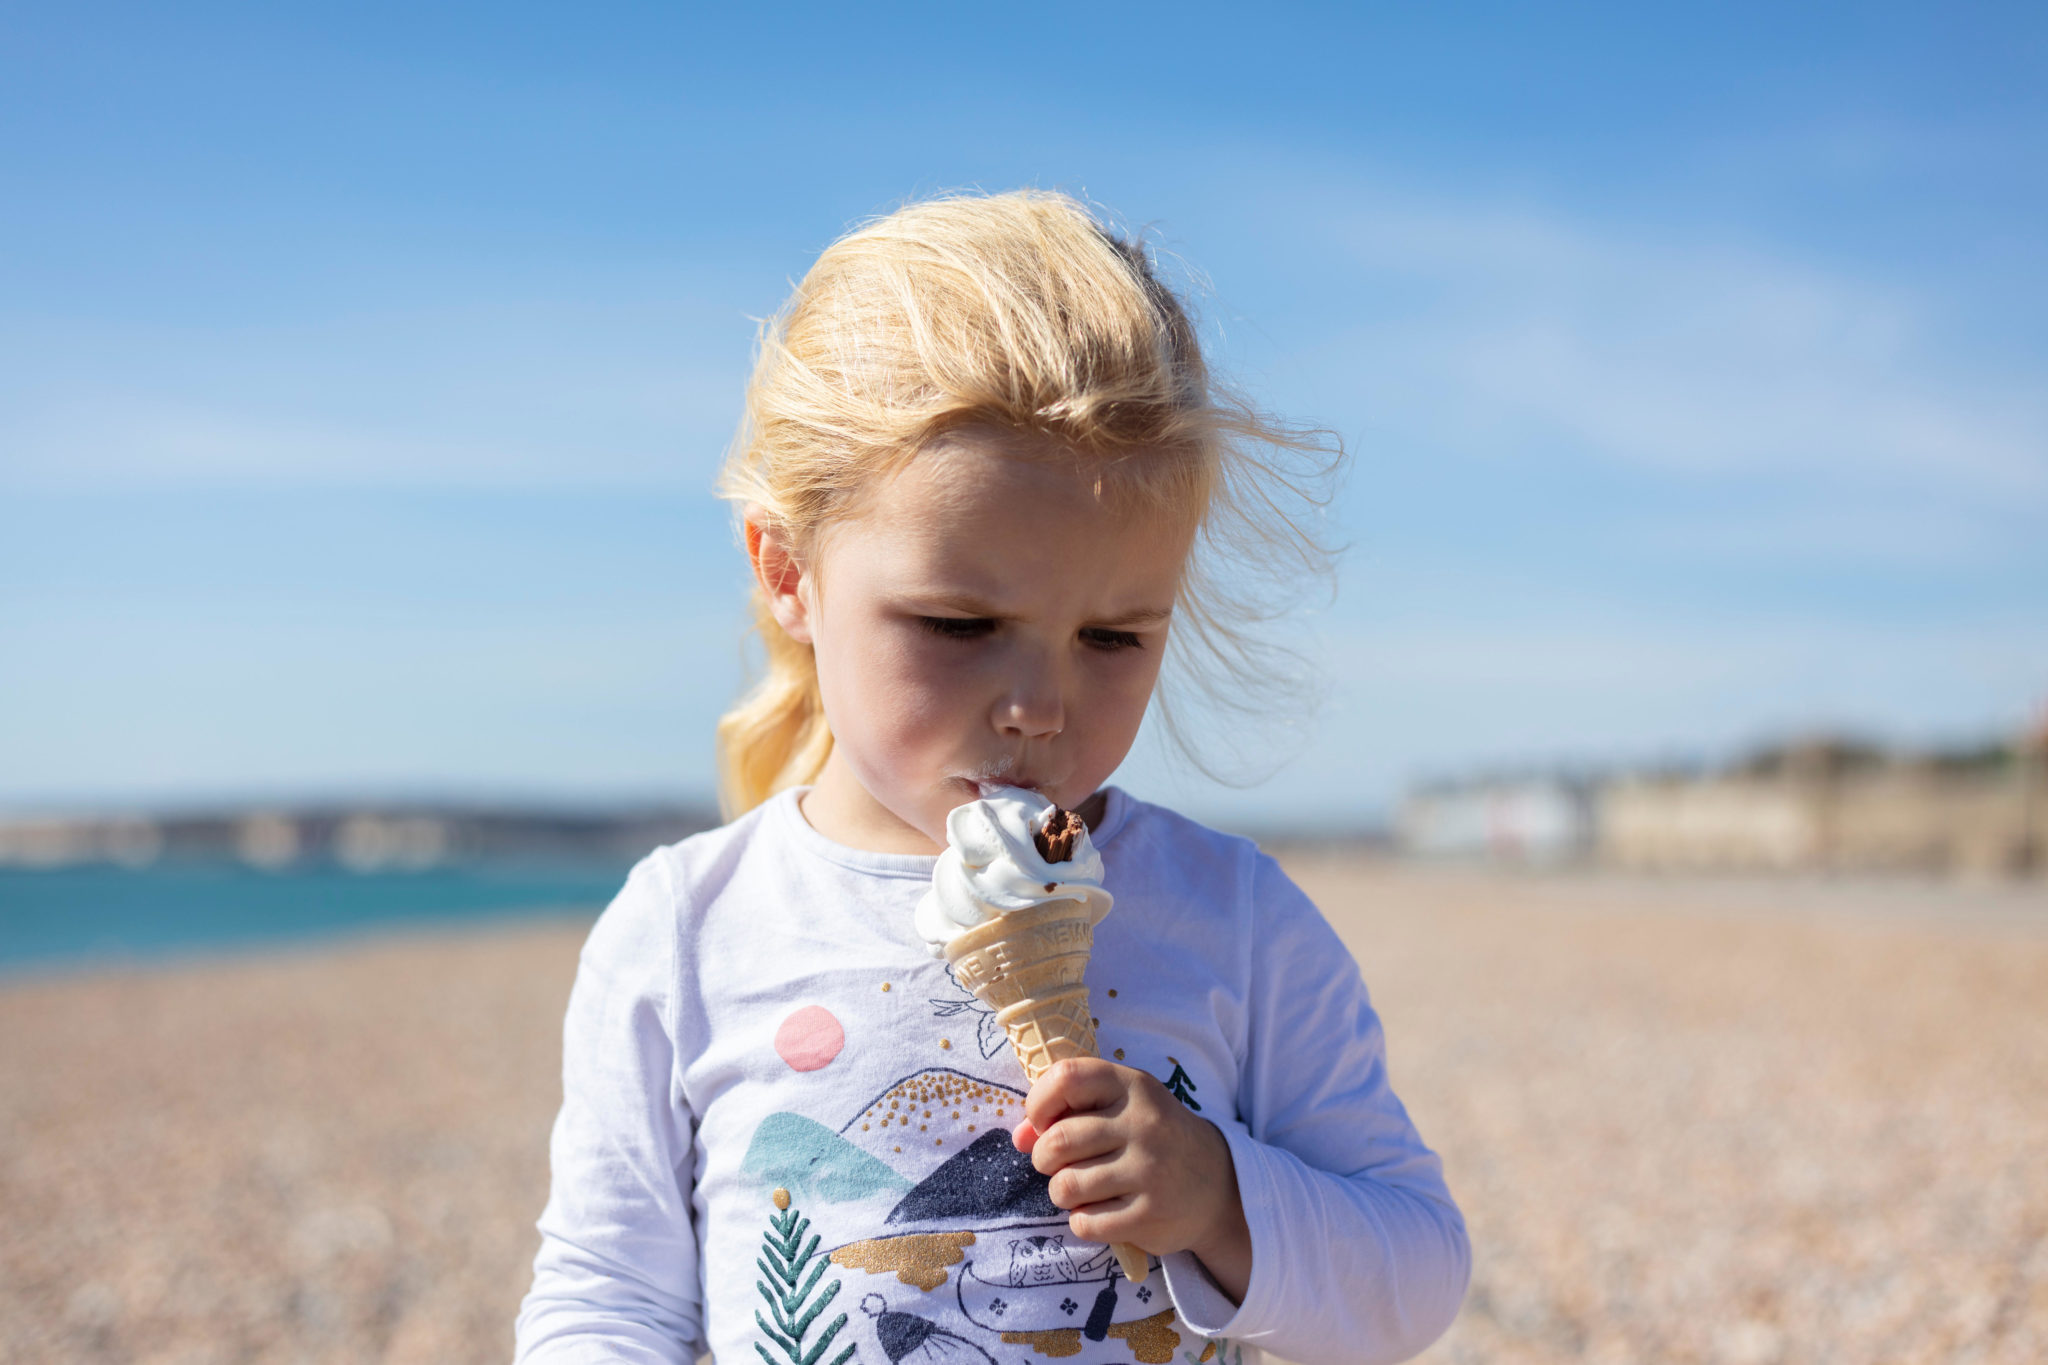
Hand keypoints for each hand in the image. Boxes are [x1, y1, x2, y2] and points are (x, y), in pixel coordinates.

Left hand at [1013, 1057, 1252, 1301]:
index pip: (1066, 1077)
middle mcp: (1143, 1124)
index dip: (1039, 1102)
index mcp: (1132, 1086)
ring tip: (1080, 1188)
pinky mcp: (1149, 1215)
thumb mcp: (1120, 1109)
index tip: (1043, 1121)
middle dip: (1043, 1158)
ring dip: (1061, 1192)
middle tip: (1058, 1163)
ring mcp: (1149, 1172)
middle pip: (1057, 1141)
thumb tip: (1019, 1137)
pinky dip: (1082, 1221)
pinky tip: (1101, 1211)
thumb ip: (1068, 1113)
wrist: (1216, 1184)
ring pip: (1065, 1186)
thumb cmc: (1152, 1139)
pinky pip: (1084, 1223)